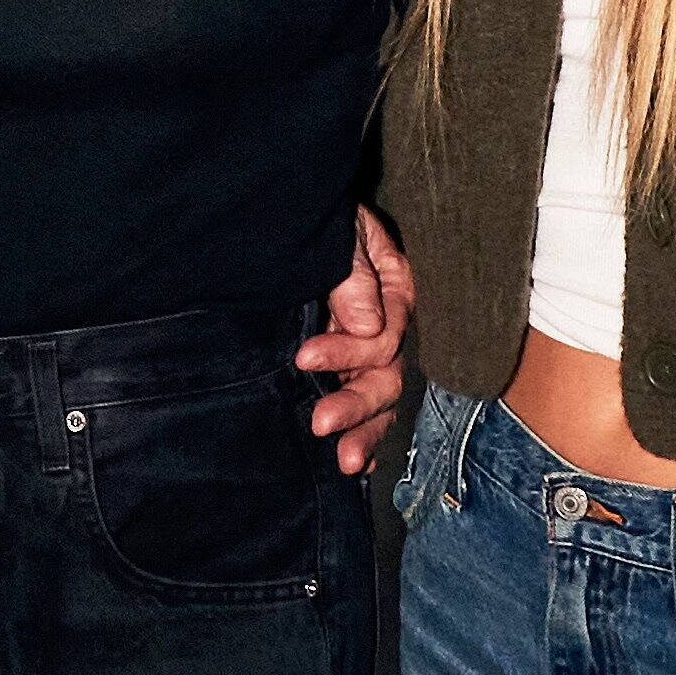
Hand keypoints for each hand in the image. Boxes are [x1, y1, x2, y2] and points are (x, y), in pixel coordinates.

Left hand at [294, 204, 414, 474]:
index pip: (383, 333)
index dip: (349, 350)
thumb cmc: (315, 216)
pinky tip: (357, 465)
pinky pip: (364, 406)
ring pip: (377, 397)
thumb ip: (353, 272)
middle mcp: (384, 325)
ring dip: (364, 430)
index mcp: (390, 290)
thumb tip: (368, 322)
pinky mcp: (342, 366)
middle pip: (385, 374)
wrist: (285, 209)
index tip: (305, 357)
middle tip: (322, 422)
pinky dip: (364, 435)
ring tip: (345, 461)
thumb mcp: (340, 230)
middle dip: (356, 403)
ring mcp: (364, 349)